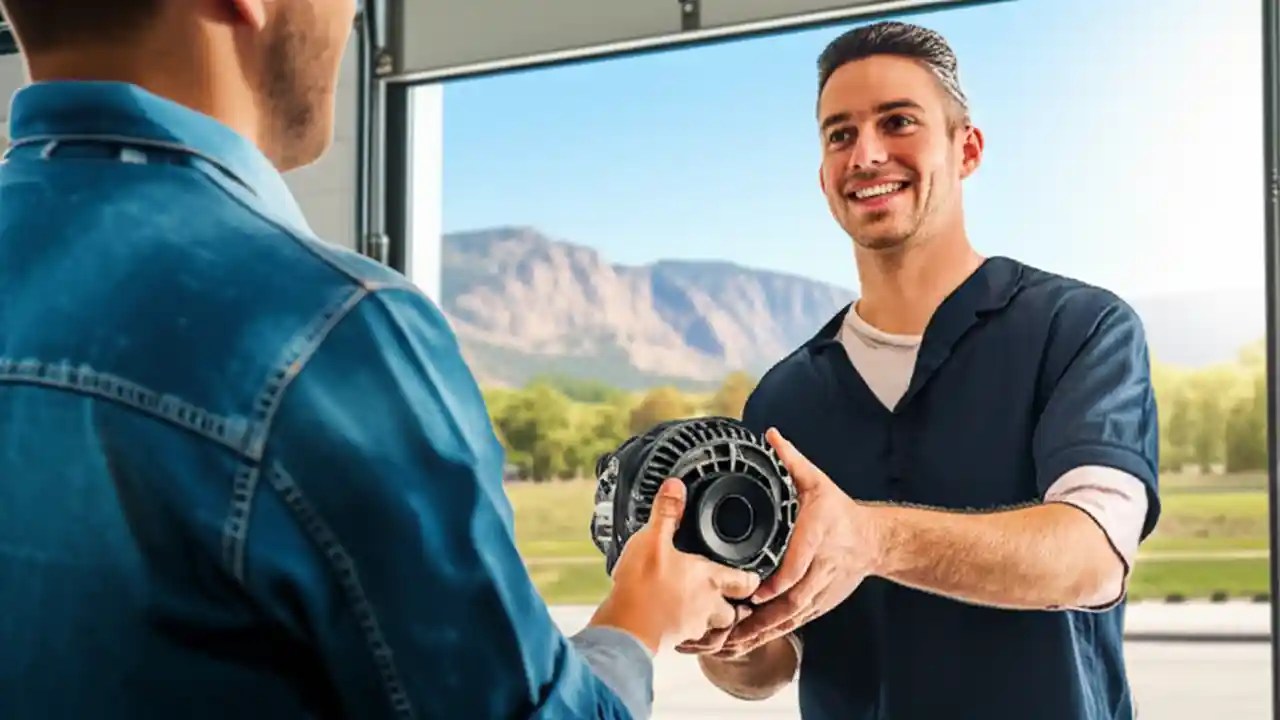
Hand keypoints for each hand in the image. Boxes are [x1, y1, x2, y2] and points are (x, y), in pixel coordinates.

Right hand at [590, 478, 761, 652]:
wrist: (624, 630)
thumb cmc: (643, 587)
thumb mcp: (652, 540)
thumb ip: (667, 513)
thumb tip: (675, 487)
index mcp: (710, 580)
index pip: (747, 582)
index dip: (752, 578)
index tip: (753, 575)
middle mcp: (708, 606)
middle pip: (736, 611)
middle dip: (736, 604)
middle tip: (730, 593)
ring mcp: (692, 626)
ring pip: (714, 627)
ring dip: (712, 618)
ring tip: (701, 605)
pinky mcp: (675, 640)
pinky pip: (690, 637)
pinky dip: (687, 628)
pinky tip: (674, 616)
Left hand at [716, 428, 878, 657]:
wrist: (872, 542)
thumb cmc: (840, 511)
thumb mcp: (818, 482)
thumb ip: (792, 461)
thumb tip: (771, 435)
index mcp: (818, 537)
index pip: (798, 565)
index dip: (778, 582)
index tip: (755, 592)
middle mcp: (820, 569)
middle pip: (792, 600)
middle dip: (761, 618)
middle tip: (730, 627)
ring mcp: (820, 590)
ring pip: (790, 618)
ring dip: (760, 633)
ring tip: (729, 644)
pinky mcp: (818, 604)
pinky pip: (791, 623)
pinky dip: (768, 635)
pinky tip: (743, 644)